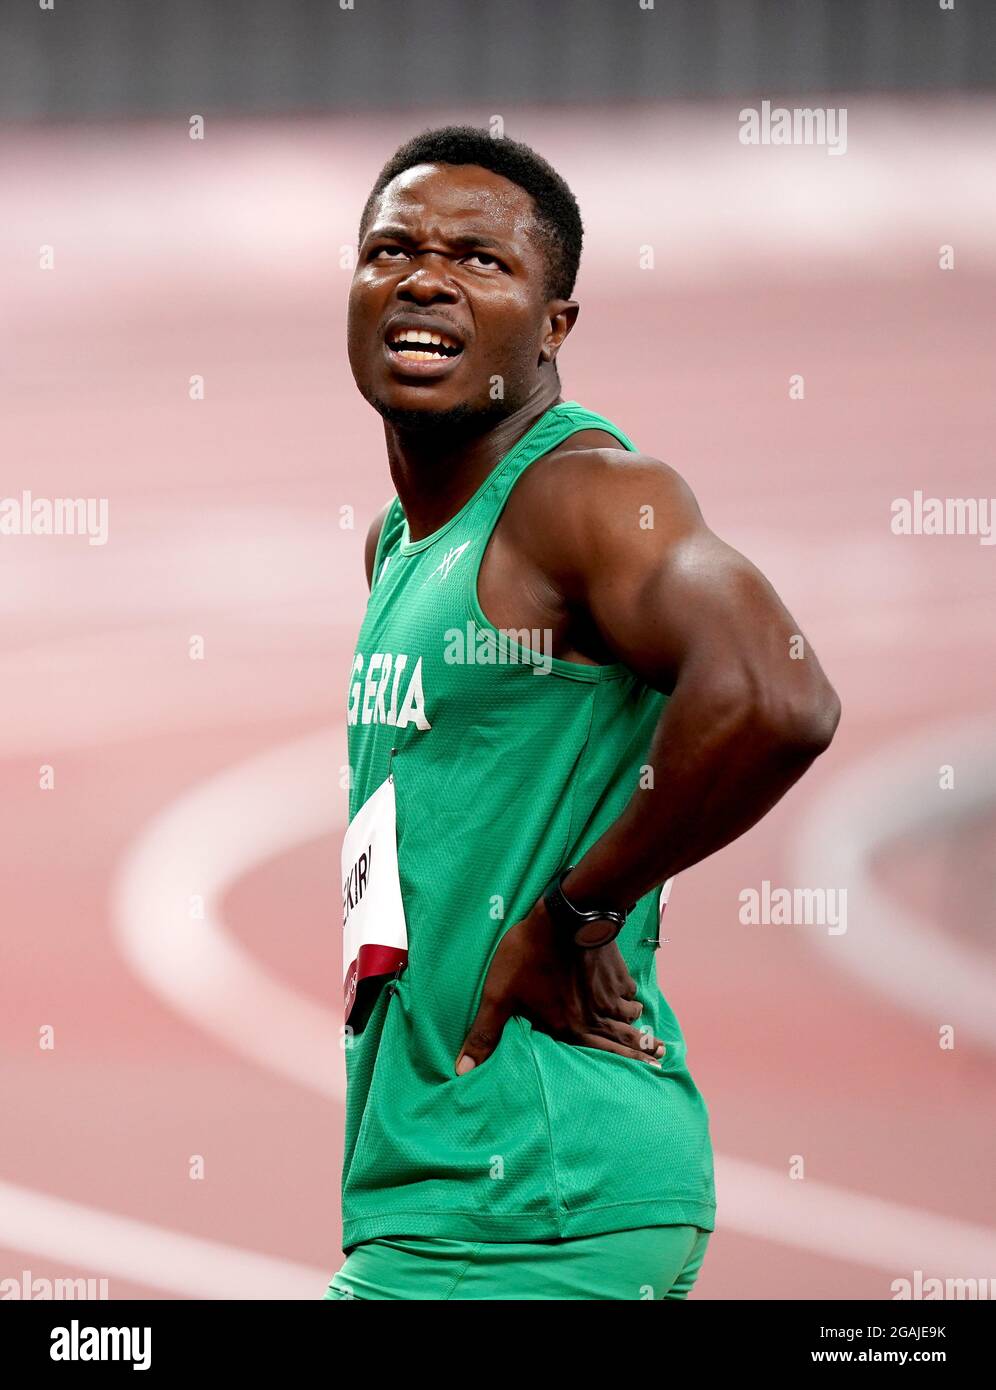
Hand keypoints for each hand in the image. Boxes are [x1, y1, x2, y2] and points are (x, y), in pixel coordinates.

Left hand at [455, 897, 665, 1073]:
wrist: (565, 916)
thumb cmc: (529, 956)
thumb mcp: (499, 995)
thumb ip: (484, 1034)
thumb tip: (462, 1070)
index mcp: (568, 1029)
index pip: (598, 1059)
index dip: (620, 1069)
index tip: (641, 1077)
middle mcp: (594, 1018)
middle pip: (622, 1042)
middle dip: (639, 1055)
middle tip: (659, 1063)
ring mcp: (609, 994)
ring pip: (629, 1017)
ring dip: (637, 1029)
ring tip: (649, 1039)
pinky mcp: (615, 971)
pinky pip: (629, 992)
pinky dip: (632, 999)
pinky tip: (633, 1000)